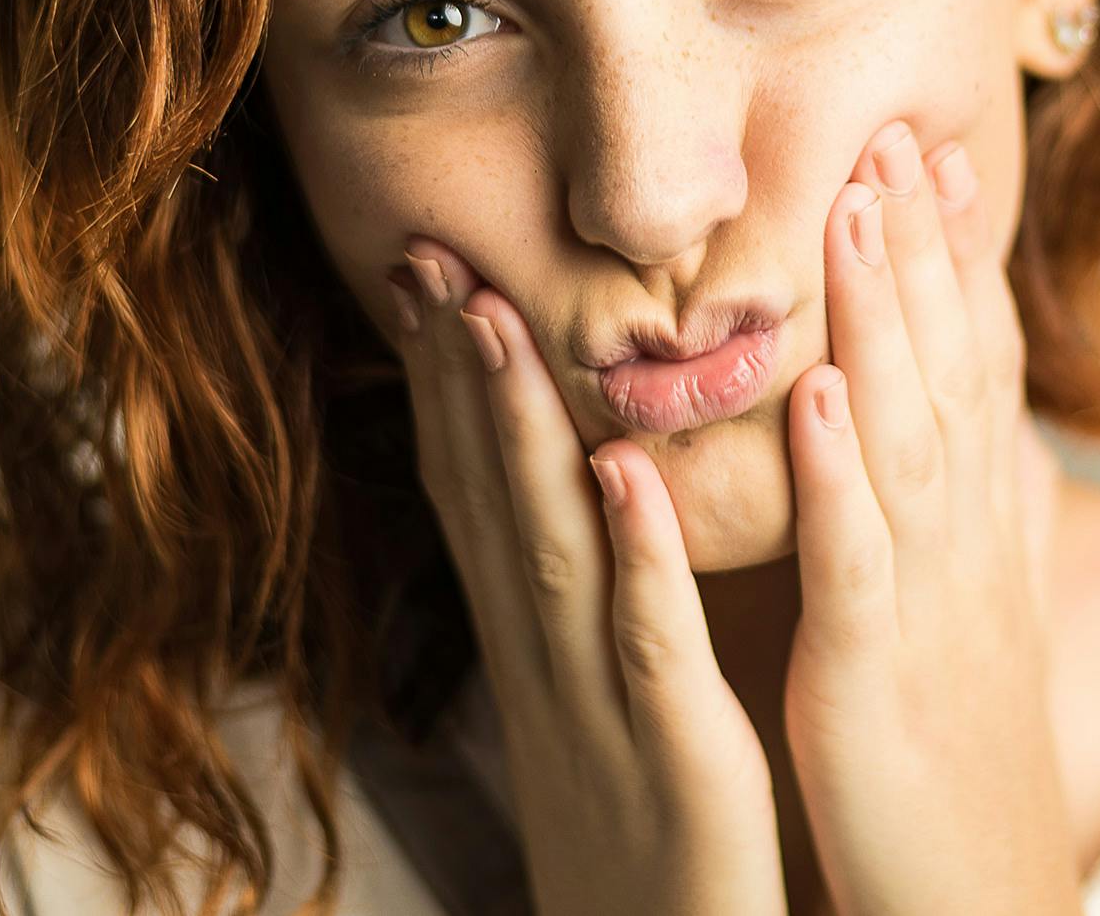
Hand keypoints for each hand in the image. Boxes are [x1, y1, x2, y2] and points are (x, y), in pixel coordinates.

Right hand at [386, 241, 789, 915]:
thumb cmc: (660, 845)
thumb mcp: (604, 713)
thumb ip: (597, 607)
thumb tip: (591, 495)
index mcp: (542, 653)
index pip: (476, 495)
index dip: (445, 384)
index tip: (420, 272)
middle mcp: (550, 669)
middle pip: (490, 501)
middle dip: (457, 375)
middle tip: (425, 254)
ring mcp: (603, 711)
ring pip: (552, 549)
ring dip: (518, 432)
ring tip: (496, 317)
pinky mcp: (679, 760)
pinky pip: (650, 644)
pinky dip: (635, 553)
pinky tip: (621, 469)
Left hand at [778, 120, 1082, 915]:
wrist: (983, 910)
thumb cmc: (968, 771)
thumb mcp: (982, 627)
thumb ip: (993, 523)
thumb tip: (1011, 437)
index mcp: (978, 537)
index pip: (977, 371)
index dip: (960, 260)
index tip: (937, 150)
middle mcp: (967, 553)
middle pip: (951, 374)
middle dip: (925, 247)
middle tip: (901, 127)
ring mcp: (929, 610)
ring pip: (909, 437)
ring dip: (885, 318)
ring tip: (858, 208)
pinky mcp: (875, 679)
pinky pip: (858, 563)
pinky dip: (842, 472)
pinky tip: (819, 390)